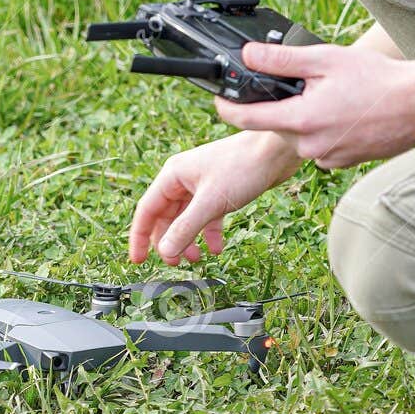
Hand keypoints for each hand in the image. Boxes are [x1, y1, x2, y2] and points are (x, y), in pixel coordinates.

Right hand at [128, 130, 302, 265]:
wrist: (276, 150)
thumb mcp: (210, 202)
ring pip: (187, 218)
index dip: (140, 237)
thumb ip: (185, 228)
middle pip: (166, 217)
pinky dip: (209, 233)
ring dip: (189, 239)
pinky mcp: (220, 191)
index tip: (138, 260)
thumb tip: (165, 251)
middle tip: (175, 263)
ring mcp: (202, 185)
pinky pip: (207, 216)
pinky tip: (217, 248)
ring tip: (196, 259)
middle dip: (169, 241)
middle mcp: (184, 179)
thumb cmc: (243, 166)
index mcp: (173, 176)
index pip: (147, 210)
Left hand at [213, 41, 414, 169]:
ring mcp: (328, 158)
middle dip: (282, 106)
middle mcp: (310, 146)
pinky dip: (324, 131)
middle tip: (306, 85)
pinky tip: (345, 114)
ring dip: (305, 119)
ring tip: (333, 98)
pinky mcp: (343, 163)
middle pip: (276, 126)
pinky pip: (320, 147)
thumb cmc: (377, 79)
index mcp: (301, 120)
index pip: (247, 119)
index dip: (227, 109)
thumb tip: (249, 55)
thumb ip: (281, 59)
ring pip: (300, 137)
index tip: (218, 101)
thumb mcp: (324, 59)